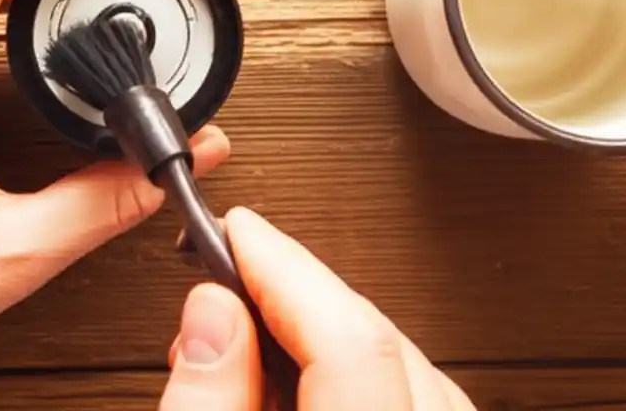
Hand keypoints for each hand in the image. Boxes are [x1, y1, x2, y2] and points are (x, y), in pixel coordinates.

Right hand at [159, 208, 474, 409]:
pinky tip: (301, 378)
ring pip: (415, 371)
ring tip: (254, 336)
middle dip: (300, 298)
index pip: (352, 345)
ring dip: (333, 337)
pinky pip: (420, 402)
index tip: (235, 231)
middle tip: (231, 278)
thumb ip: (204, 402)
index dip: (287, 271)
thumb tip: (213, 312)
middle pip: (386, 346)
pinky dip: (362, 376)